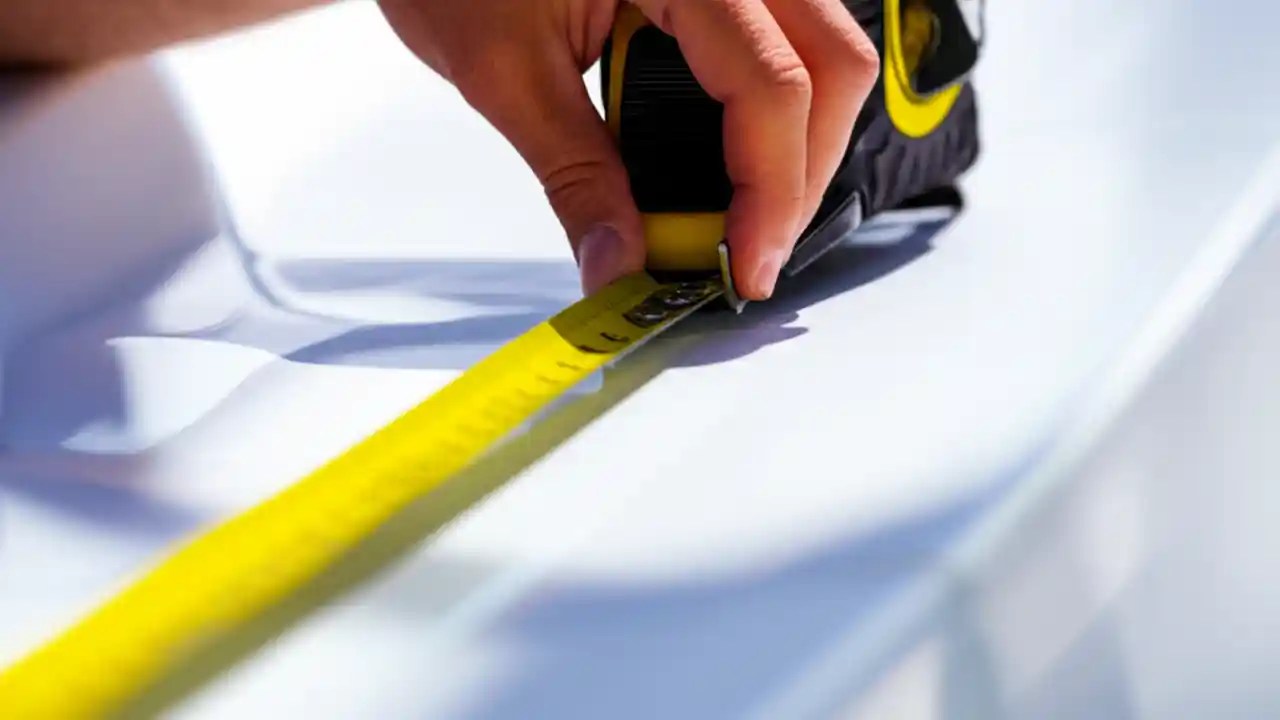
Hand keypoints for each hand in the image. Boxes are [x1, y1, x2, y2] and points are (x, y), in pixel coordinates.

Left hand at [377, 0, 878, 298]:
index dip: (772, 192)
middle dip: (801, 174)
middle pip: (833, 66)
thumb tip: (621, 268)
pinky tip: (731, 159)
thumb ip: (574, 176)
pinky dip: (775, 111)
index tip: (747, 270)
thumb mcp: (503, 70)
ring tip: (739, 216)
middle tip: (749, 252)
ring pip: (827, 53)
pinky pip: (791, 41)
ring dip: (798, 144)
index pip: (771, 84)